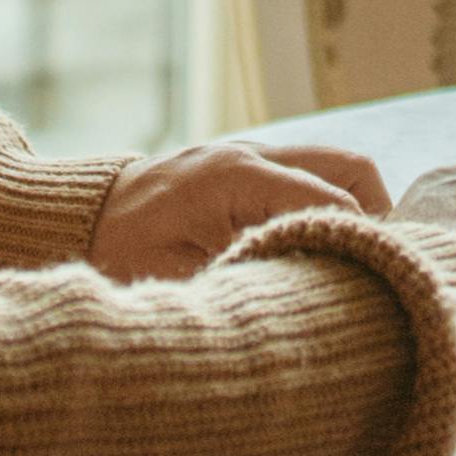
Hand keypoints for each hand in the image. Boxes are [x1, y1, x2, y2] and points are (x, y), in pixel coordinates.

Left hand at [86, 134, 395, 282]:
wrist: (78, 217)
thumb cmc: (116, 252)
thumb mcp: (173, 280)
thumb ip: (240, 280)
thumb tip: (304, 303)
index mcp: (237, 177)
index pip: (330, 199)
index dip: (362, 241)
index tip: (376, 285)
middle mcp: (254, 154)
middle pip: (351, 166)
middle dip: (376, 217)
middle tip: (374, 271)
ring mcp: (254, 153)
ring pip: (338, 165)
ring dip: (355, 209)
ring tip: (349, 264)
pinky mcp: (250, 165)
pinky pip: (311, 174)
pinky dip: (330, 204)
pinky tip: (317, 251)